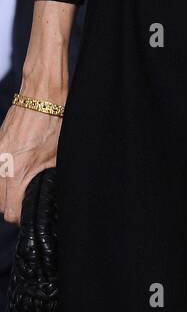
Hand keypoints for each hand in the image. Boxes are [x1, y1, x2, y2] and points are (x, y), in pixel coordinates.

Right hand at [0, 102, 61, 225]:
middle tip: (27, 201)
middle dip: (13, 206)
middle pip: (0, 204)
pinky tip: (16, 171)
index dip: (22, 216)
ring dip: (5, 192)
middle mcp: (1, 167)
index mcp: (17, 173)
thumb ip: (47, 179)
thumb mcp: (55, 157)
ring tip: (21, 188)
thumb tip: (49, 193)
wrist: (41, 96)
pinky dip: (2, 176)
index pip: (10, 211)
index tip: (30, 213)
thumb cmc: (52, 123)